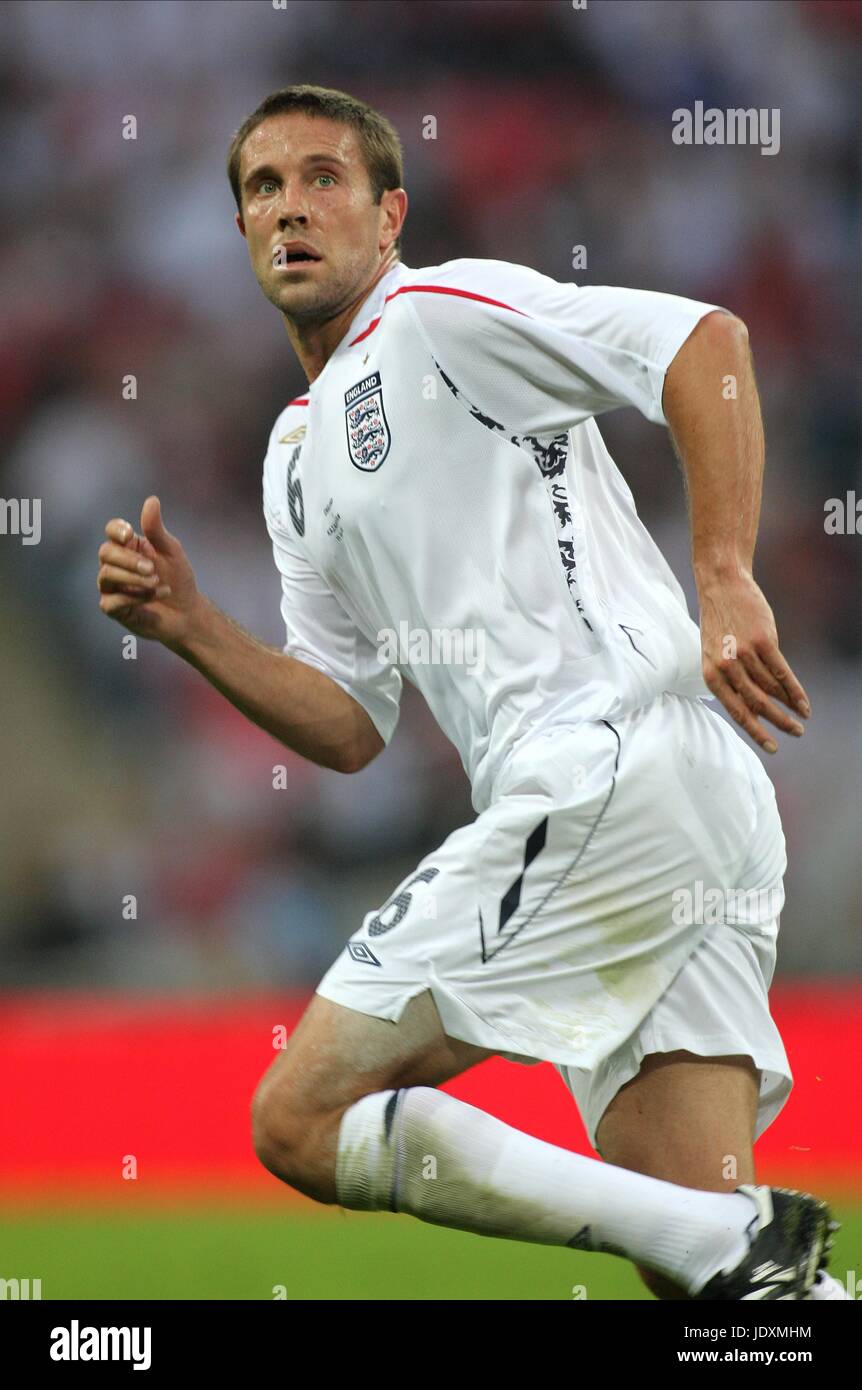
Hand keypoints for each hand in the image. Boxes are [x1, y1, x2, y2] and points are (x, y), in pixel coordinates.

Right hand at [97, 496, 201, 650]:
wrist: (188, 611)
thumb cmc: (178, 578)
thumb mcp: (171, 551)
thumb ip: (157, 530)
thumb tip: (152, 500)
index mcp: (129, 547)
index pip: (112, 531)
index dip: (116, 530)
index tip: (129, 534)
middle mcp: (116, 565)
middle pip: (105, 552)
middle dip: (128, 560)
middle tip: (152, 569)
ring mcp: (112, 587)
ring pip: (106, 576)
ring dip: (133, 579)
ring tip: (156, 582)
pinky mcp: (114, 609)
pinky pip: (112, 601)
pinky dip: (136, 597)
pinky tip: (158, 594)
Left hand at [697, 571, 809, 752]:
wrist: (721, 584)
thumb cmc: (719, 621)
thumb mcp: (714, 653)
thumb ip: (730, 678)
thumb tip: (755, 707)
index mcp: (710, 674)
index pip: (736, 710)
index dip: (756, 731)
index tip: (772, 747)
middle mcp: (725, 666)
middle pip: (757, 704)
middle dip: (778, 723)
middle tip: (795, 734)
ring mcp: (744, 653)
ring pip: (771, 689)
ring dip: (789, 707)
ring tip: (802, 718)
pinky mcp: (763, 640)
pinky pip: (782, 672)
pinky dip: (794, 689)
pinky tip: (803, 702)